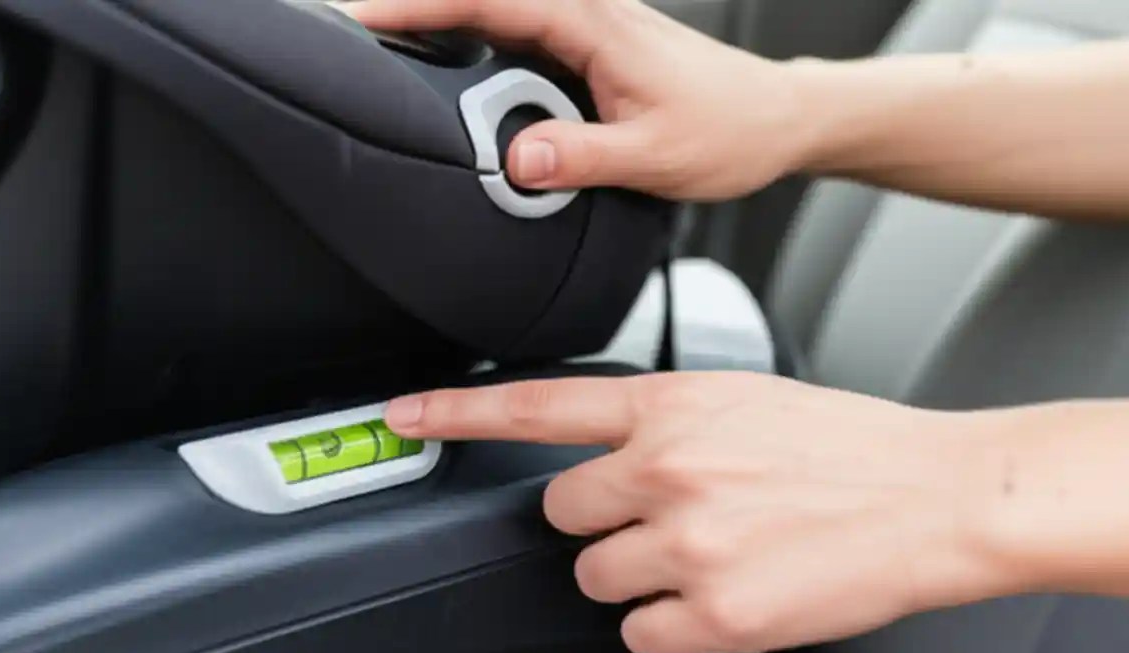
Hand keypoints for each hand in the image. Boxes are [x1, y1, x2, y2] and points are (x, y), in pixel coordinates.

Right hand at [343, 0, 813, 200]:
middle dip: (416, 3)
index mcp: (596, 25)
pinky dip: (476, 32)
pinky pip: (519, 23)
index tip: (364, 18)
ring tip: (384, 41)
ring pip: (498, 4)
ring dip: (443, 13)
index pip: (490, 2)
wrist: (775, 118)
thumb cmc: (727, 130)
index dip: (421, 7)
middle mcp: (589, 9)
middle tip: (352, 29)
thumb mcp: (652, 157)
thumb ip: (580, 157)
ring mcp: (589, 20)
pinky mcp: (591, 39)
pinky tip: (450, 58)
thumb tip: (514, 161)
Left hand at [386, 373, 1012, 652]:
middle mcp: (668, 469)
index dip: (457, 412)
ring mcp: (689, 543)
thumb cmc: (848, 447)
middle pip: (561, 514)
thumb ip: (665, 421)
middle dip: (597, 523)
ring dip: (633, 576)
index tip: (406, 416)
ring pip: (597, 578)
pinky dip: (669, 624)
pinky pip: (641, 633)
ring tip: (704, 558)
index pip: (538, 405)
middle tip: (659, 521)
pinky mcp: (717, 612)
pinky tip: (721, 596)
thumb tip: (613, 455)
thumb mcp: (744, 400)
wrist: (932, 496)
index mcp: (673, 405)